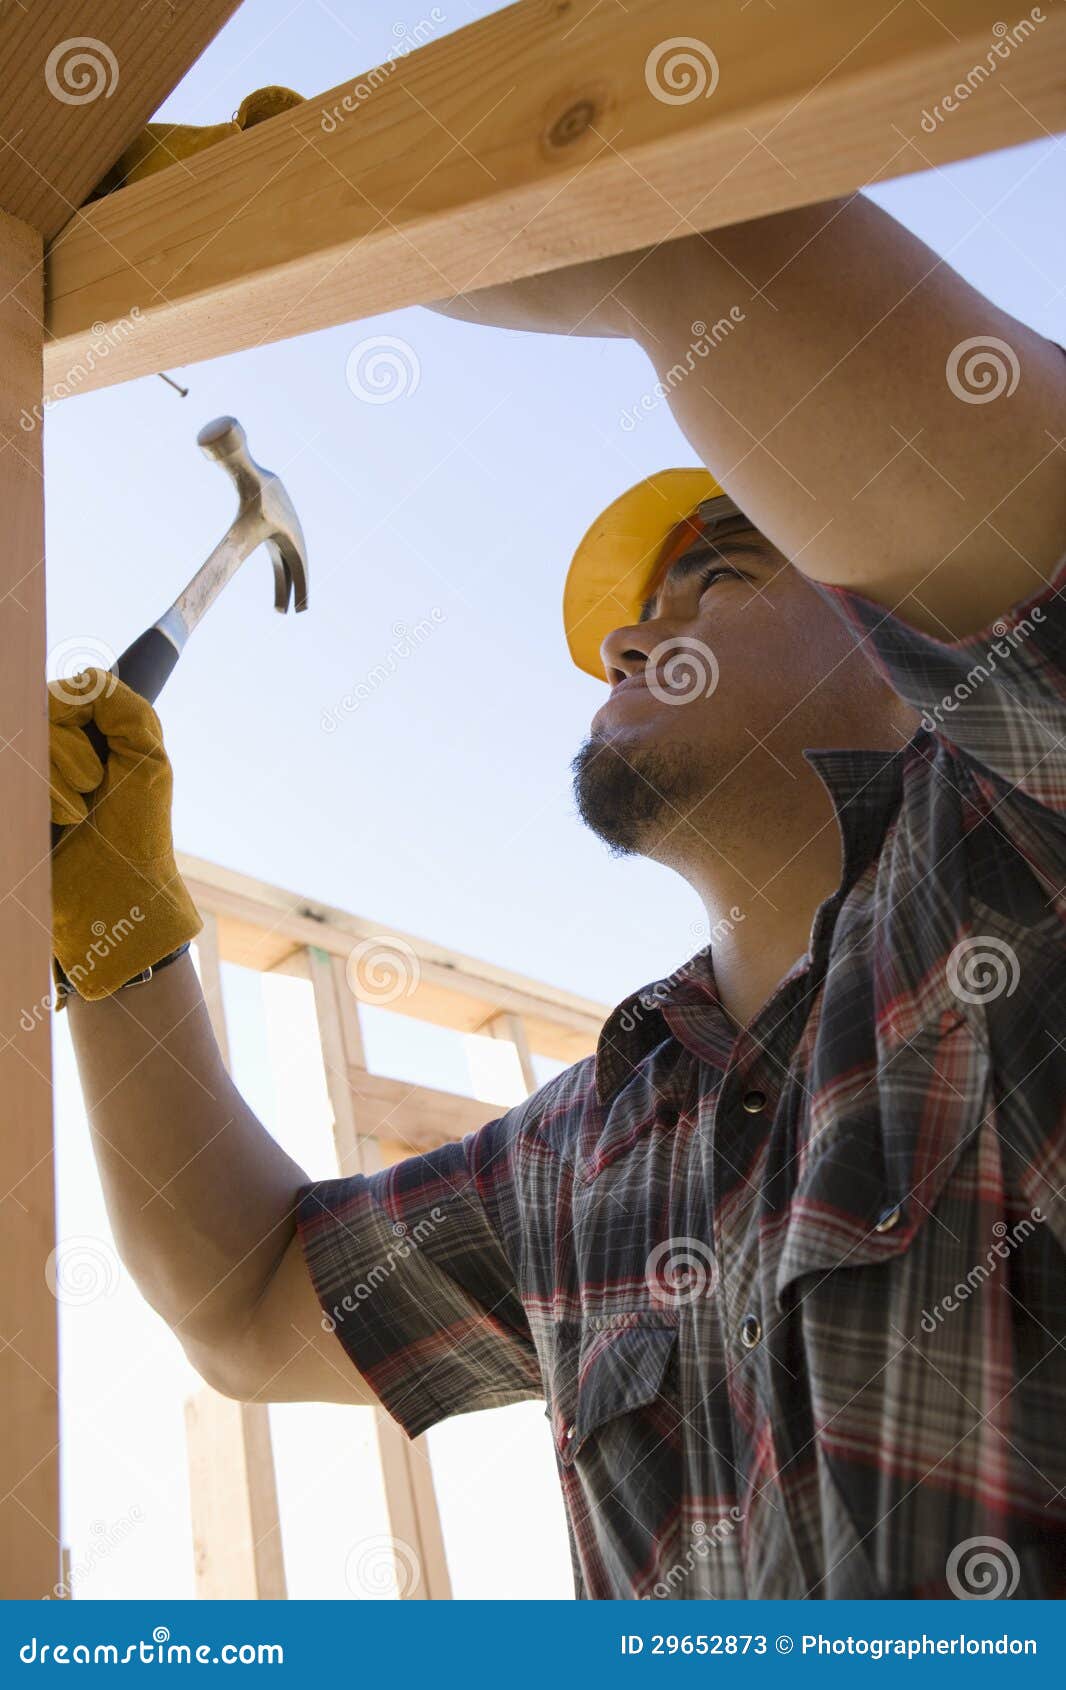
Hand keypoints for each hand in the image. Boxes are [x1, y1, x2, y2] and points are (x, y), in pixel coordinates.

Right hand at [49, 670, 200, 1001]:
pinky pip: (16, 777)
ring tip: (76, 815)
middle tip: (93, 787)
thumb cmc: (137, 831)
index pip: (53, 693)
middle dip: (69, 751)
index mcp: (73, 737)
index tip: (95, 751)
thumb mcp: (146, 755)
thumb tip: (81, 679)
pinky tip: (57, 824)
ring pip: (23, 745)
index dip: (68, 709)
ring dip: (57, 780)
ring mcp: (23, 782)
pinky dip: (42, 797)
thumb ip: (123, 704)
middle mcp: (40, 754)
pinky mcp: (12, 803)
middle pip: (35, 713)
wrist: (117, 895)